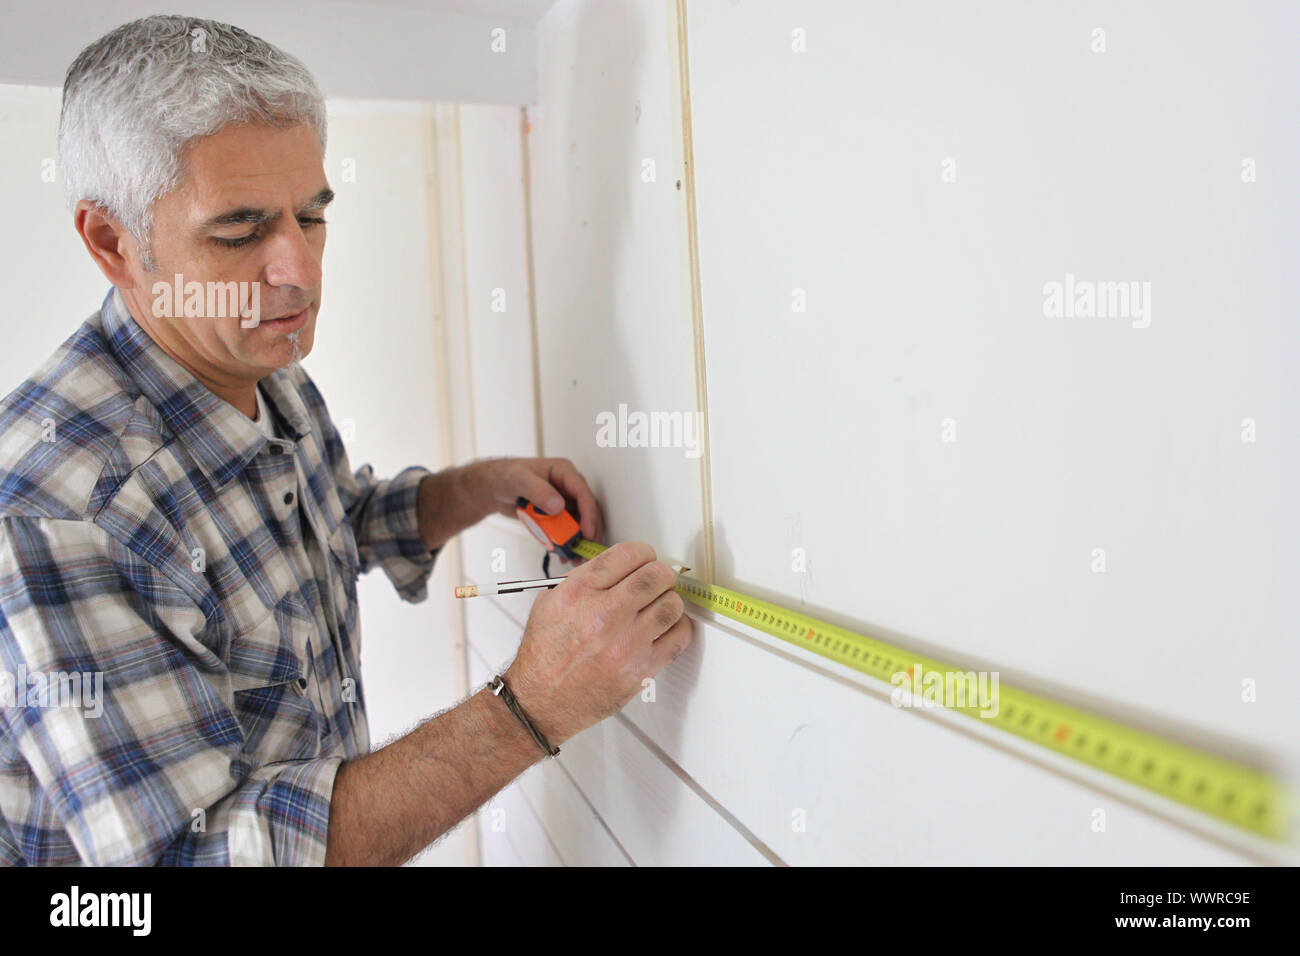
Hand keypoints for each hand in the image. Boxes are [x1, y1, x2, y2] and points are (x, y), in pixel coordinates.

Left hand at [469, 456, 604, 541]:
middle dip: (588, 532)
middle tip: (585, 551)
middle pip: (586, 510)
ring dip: (578, 541)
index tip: (587, 532)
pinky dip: (565, 543)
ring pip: (578, 523)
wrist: (493, 488)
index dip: (588, 514)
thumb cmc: (505, 476)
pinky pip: (566, 529)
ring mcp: (563, 501)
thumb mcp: (519, 480)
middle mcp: (567, 486)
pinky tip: (562, 554)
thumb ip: (539, 491)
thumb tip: (559, 506)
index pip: (582, 493)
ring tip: (574, 558)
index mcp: (563, 472)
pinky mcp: (556, 514)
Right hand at [504, 542, 692, 744]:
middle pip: (656, 575)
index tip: (645, 560)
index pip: (628, 554)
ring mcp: (624, 644)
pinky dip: (678, 627)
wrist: (540, 701)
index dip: (643, 553)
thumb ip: (585, 578)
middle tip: (657, 581)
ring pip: (672, 604)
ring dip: (669, 601)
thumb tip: (621, 566)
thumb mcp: (550, 602)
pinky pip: (679, 636)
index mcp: (578, 593)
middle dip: (661, 574)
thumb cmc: (545, 655)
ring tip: (659, 606)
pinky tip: (665, 628)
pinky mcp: (641, 669)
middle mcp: (602, 615)